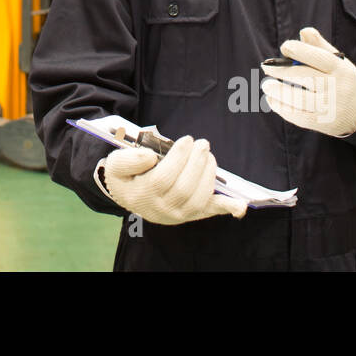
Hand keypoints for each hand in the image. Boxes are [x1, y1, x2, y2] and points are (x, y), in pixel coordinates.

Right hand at [95, 134, 247, 224]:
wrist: (130, 196)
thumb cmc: (126, 176)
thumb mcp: (115, 164)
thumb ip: (128, 160)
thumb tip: (150, 157)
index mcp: (143, 195)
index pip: (164, 178)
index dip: (178, 158)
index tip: (186, 140)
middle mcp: (162, 209)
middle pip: (184, 188)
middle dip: (197, 163)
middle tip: (202, 143)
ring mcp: (179, 214)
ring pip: (199, 198)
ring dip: (208, 174)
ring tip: (208, 155)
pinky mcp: (192, 214)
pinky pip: (210, 211)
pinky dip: (227, 208)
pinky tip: (240, 205)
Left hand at [260, 26, 355, 136]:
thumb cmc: (342, 80)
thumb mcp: (337, 62)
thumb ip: (319, 47)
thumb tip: (304, 31)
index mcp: (342, 70)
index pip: (320, 58)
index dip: (301, 51)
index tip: (285, 47)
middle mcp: (337, 89)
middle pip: (307, 78)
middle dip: (283, 72)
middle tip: (266, 67)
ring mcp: (329, 108)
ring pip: (300, 99)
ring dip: (279, 92)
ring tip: (266, 85)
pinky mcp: (321, 123)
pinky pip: (298, 116)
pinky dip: (281, 108)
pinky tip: (272, 100)